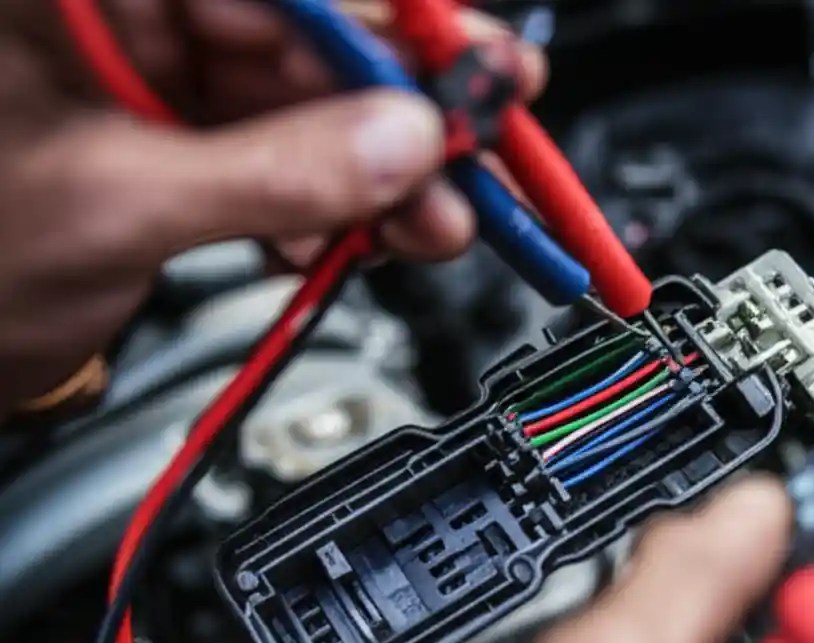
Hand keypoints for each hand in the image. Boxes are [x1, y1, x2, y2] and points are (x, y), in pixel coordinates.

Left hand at [0, 1, 545, 412]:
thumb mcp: (120, 209)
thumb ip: (272, 172)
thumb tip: (400, 144)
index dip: (378, 17)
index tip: (465, 60)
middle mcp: (133, 24)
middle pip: (311, 38)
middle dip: (405, 108)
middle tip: (482, 147)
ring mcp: (170, 85)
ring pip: (319, 106)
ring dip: (393, 173)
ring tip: (440, 222)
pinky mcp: (199, 144)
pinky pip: (299, 161)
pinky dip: (347, 208)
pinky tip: (374, 238)